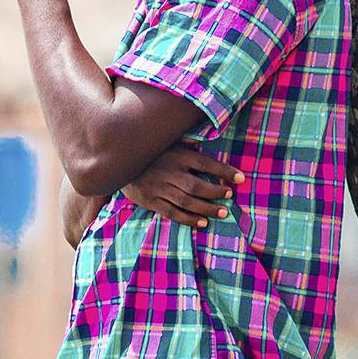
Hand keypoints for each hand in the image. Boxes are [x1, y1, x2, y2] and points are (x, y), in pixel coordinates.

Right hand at [123, 145, 245, 229]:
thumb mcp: (167, 141)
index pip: (205, 163)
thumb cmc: (149, 152)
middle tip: (229, 197)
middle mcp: (169, 172)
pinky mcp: (151, 201)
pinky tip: (202, 222)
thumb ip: (186, 141)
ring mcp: (159, 188)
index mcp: (176, 155)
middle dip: (216, 193)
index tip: (241, 178)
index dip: (224, 171)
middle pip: (197, 186)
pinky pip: (172, 213)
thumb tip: (205, 136)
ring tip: (222, 213)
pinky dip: (188, 219)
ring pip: (187, 202)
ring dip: (207, 208)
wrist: (117, 162)